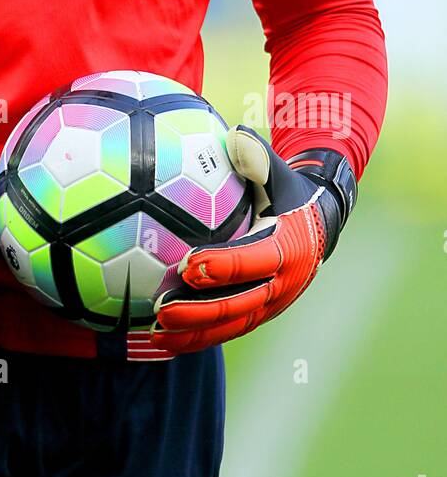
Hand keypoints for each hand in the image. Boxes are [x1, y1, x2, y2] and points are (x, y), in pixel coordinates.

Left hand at [149, 129, 355, 353]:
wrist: (320, 224)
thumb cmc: (288, 191)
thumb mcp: (279, 172)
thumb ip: (257, 156)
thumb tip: (234, 134)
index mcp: (289, 247)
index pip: (254, 260)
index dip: (224, 265)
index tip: (189, 264)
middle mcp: (284, 282)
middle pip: (240, 303)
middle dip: (201, 311)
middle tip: (163, 310)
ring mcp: (274, 303)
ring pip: (233, 324)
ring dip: (196, 333)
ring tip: (157, 335)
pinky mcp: (262, 313)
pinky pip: (231, 329)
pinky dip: (201, 337)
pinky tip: (166, 342)